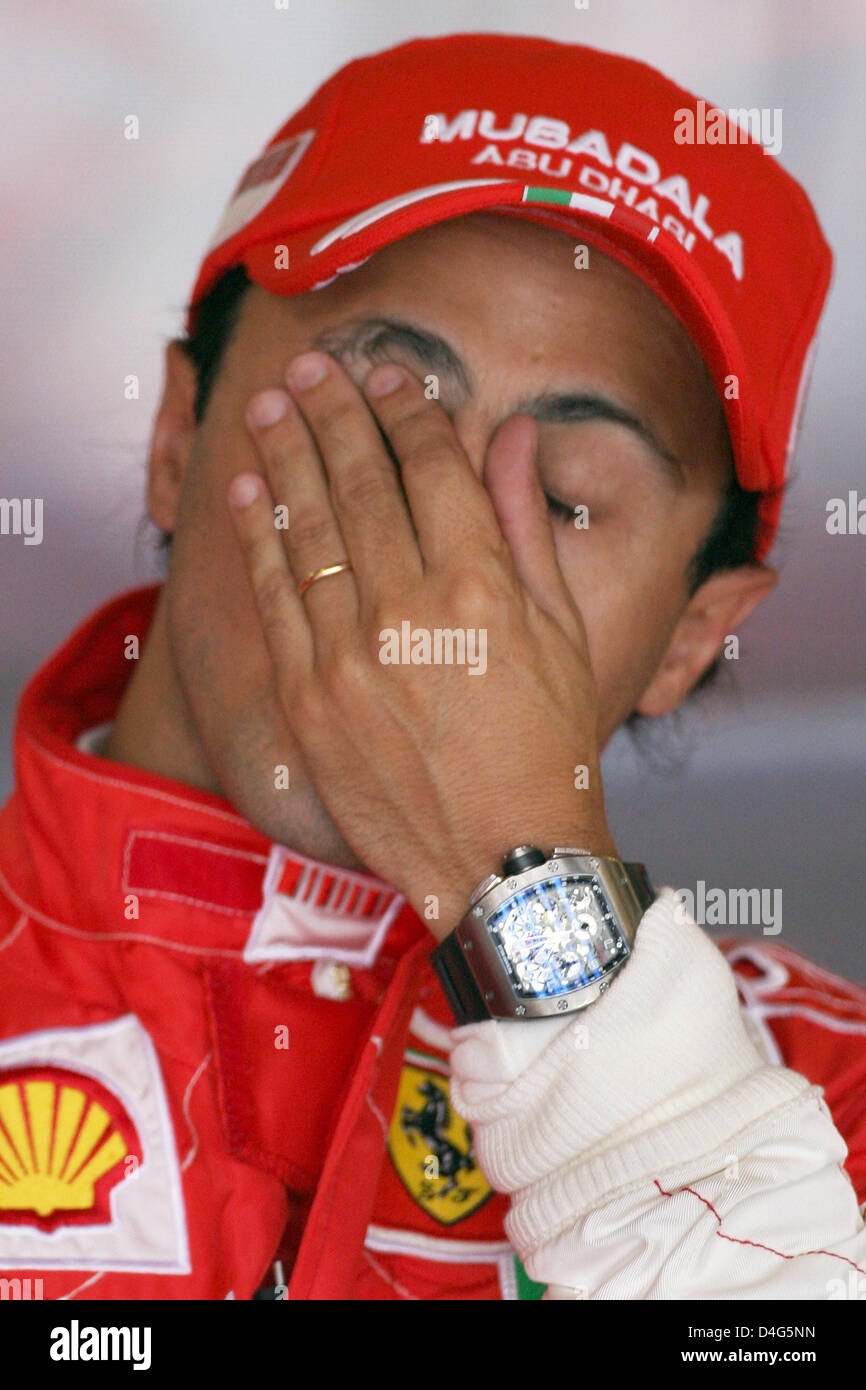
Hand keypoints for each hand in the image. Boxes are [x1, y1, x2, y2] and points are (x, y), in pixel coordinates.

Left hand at [228, 350, 617, 938]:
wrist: (503, 859)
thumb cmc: (547, 751)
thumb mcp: (562, 634)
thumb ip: (524, 527)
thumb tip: (510, 438)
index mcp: (481, 586)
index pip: (434, 468)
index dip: (408, 412)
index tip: (389, 378)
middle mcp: (409, 607)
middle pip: (362, 482)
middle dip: (336, 412)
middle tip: (316, 368)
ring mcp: (348, 652)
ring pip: (309, 527)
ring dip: (287, 456)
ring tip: (273, 405)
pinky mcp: (305, 696)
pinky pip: (273, 597)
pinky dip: (258, 536)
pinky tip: (248, 490)